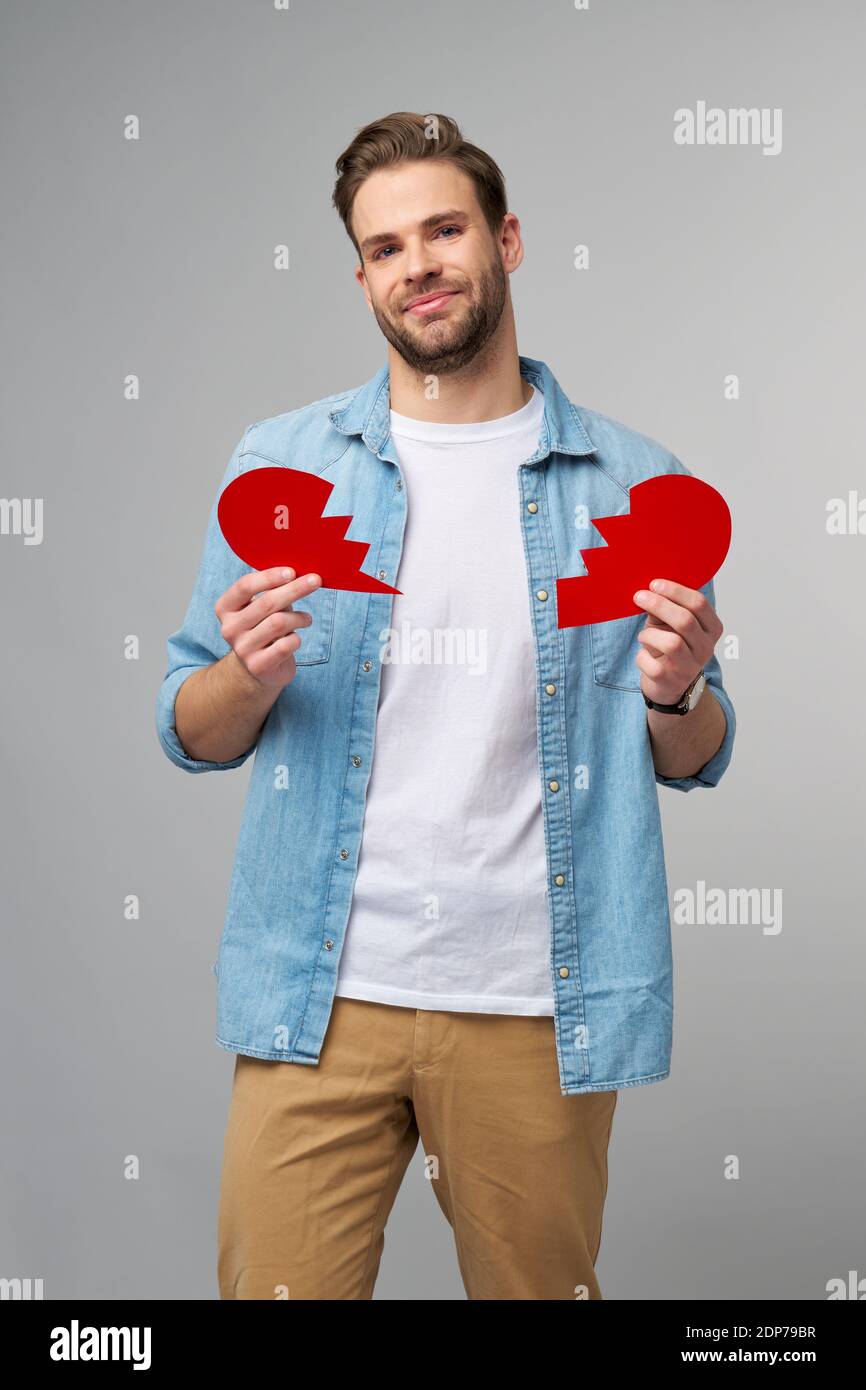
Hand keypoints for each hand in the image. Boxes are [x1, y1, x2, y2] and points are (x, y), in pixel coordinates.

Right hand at [215, 565, 321, 691]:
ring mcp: (242, 648)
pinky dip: (296, 638)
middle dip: (294, 589)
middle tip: (315, 581)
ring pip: (278, 623)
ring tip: (306, 618)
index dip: (269, 576)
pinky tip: (296, 638)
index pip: (244, 586)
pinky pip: (285, 645)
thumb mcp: (260, 608)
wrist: (256, 669)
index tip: (292, 571)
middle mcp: (229, 628)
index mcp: (225, 608)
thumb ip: (272, 592)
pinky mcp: (257, 666)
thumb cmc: (262, 629)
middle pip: (266, 603)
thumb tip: (299, 575)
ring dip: (299, 617)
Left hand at [632, 578, 722, 705]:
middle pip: (685, 620)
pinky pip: (651, 663)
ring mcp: (690, 667)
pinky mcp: (672, 681)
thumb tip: (650, 589)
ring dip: (650, 635)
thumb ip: (665, 608)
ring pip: (671, 643)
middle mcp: (706, 648)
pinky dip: (642, 657)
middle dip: (659, 605)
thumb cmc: (669, 647)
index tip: (654, 584)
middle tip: (639, 596)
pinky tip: (644, 657)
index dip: (675, 591)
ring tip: (644, 636)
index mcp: (712, 628)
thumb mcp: (670, 624)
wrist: (668, 685)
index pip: (699, 604)